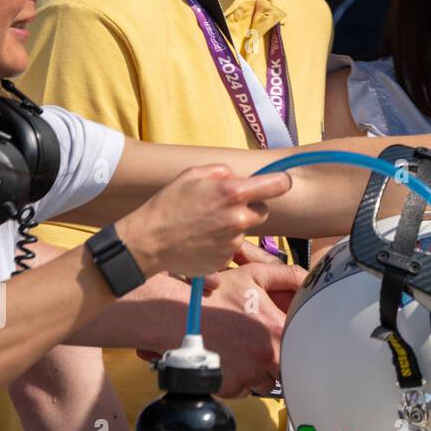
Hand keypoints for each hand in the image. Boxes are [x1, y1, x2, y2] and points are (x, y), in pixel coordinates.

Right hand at [114, 165, 291, 277]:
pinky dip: (222, 243)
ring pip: (245, 230)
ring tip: (205, 225)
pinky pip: (232, 248)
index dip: (281, 182)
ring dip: (233, 226)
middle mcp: (239, 219)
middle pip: (263, 211)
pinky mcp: (225, 259)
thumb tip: (240, 177)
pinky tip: (201, 239)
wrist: (148, 241)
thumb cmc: (168, 204)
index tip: (281, 182)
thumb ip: (223, 171)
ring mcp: (233, 242)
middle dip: (250, 208)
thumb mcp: (193, 174)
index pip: (278, 185)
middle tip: (225, 207)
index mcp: (233, 193)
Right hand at [200, 263, 306, 396]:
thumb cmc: (216, 293)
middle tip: (265, 344)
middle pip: (286, 367)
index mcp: (276, 331)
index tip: (288, 335)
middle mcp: (265, 357)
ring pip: (266, 382)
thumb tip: (309, 279)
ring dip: (261, 372)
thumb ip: (287, 275)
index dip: (297, 340)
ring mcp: (247, 375)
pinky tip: (231, 361)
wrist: (175, 315)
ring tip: (246, 352)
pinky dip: (241, 380)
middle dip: (280, 358)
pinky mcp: (229, 387)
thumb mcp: (255, 275)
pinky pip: (245, 390)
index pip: (303, 343)